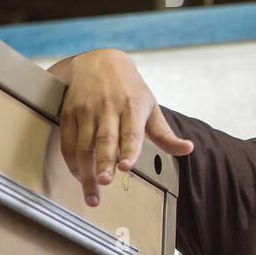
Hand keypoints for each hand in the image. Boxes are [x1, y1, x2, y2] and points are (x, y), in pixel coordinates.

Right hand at [48, 49, 193, 205]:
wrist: (98, 61)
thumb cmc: (130, 89)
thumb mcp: (151, 107)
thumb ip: (166, 134)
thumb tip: (188, 149)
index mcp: (132, 106)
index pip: (131, 132)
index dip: (129, 150)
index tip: (126, 167)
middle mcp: (108, 108)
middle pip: (105, 140)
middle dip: (104, 163)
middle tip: (104, 183)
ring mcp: (86, 110)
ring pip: (83, 144)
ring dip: (85, 171)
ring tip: (91, 193)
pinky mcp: (69, 113)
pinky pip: (68, 142)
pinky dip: (71, 162)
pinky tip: (79, 176)